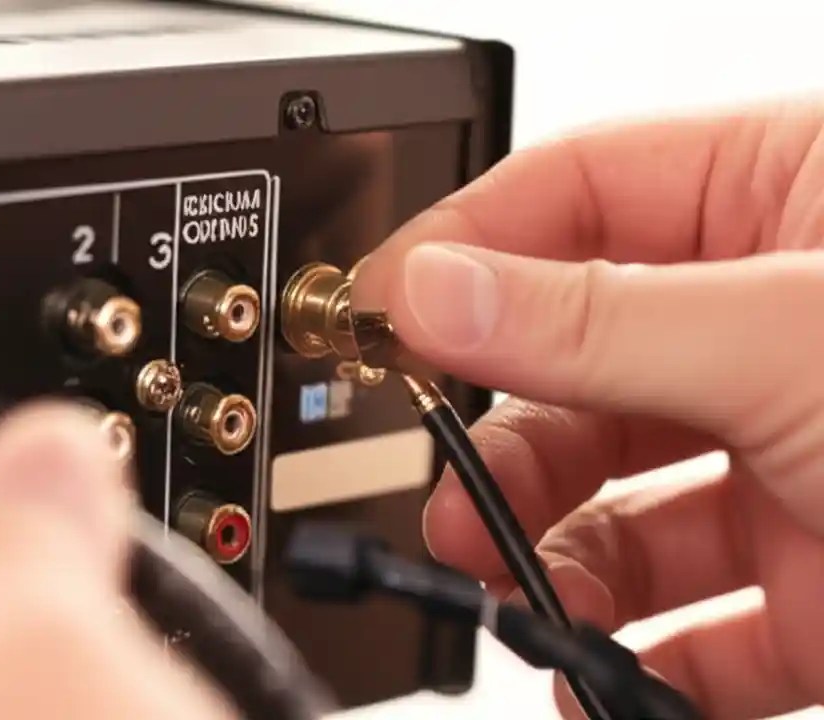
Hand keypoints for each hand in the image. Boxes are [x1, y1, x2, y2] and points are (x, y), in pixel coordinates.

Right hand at [354, 100, 823, 717]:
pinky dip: (635, 656)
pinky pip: (690, 621)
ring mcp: (793, 463)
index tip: (383, 315)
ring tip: (508, 581)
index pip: (574, 198)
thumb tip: (437, 288)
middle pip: (574, 362)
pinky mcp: (816, 590)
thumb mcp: (804, 334)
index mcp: (785, 204)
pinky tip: (603, 668)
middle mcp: (775, 330)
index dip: (465, 251)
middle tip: (439, 475)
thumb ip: (599, 316)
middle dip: (498, 427)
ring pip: (616, 501)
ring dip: (547, 549)